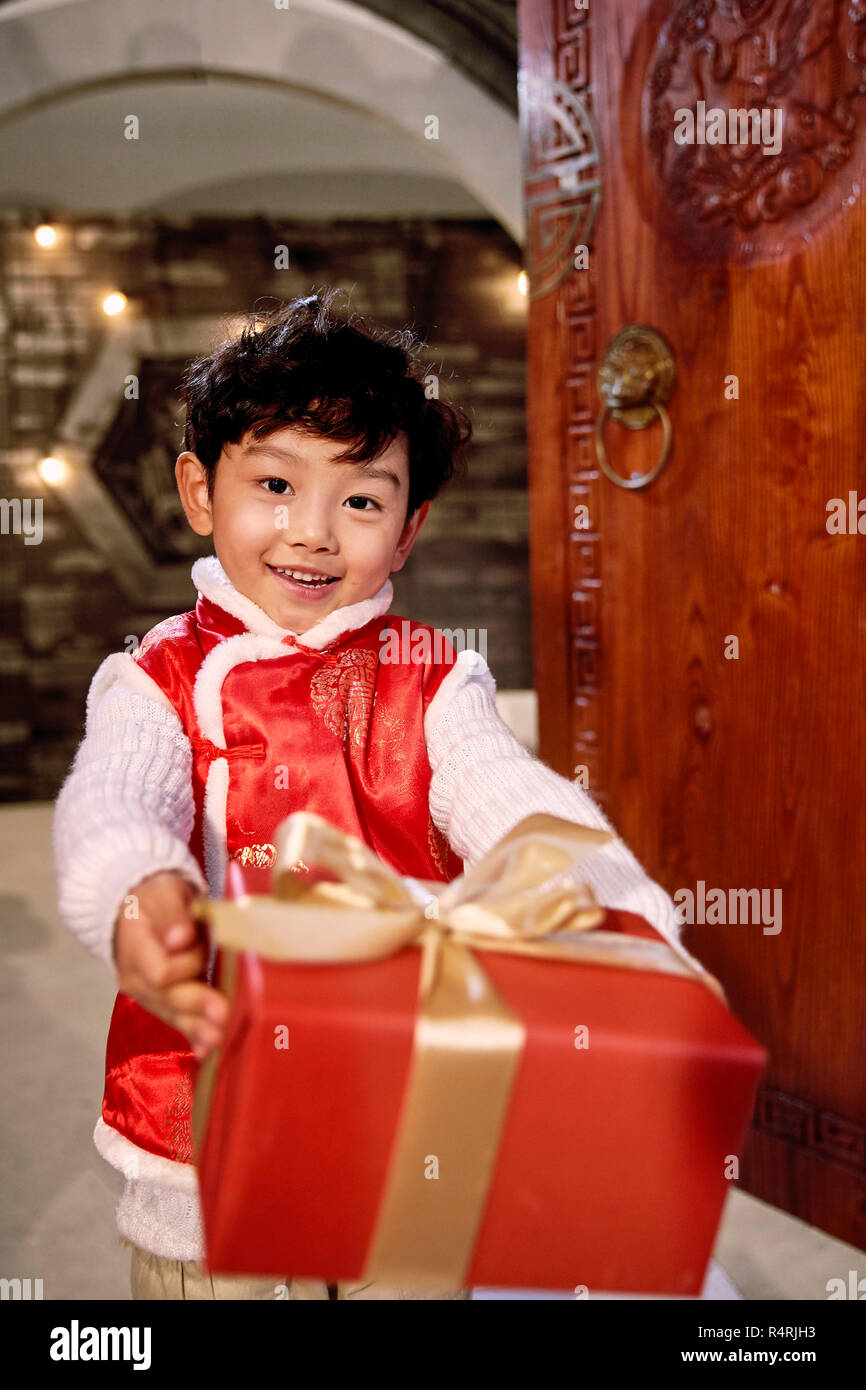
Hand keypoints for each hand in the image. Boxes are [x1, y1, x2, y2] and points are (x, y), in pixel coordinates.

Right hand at [113, 871, 228, 1059]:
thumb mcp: (162, 893)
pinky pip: (175, 1020)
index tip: (205, 953)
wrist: (138, 910)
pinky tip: (204, 1050)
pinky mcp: (160, 1002)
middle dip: (196, 1007)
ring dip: (196, 1028)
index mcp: (135, 947)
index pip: (160, 971)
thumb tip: (180, 938)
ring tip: (218, 1039)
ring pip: (171, 1015)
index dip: (186, 968)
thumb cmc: (155, 898)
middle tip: (224, 1015)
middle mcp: (135, 977)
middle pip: (167, 998)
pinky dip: (191, 1034)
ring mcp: (146, 994)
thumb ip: (171, 914)